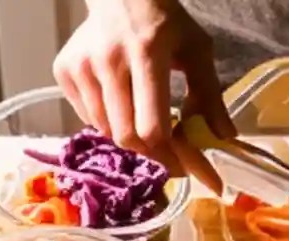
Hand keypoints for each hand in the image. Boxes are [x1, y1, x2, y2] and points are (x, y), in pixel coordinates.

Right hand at [53, 0, 235, 173]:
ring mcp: (81, 66)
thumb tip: (224, 137)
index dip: (173, 156)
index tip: (191, 170)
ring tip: (148, 125)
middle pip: (127, 137)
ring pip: (106, 131)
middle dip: (153, 154)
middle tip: (173, 157)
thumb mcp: (196, 50)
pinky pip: (88, 118)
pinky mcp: (64, 71)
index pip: (152, 126)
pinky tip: (123, 106)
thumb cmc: (164, 22)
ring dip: (132, 139)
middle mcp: (108, 60)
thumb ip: (210, 94)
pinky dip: (110, 123)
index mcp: (146, 53)